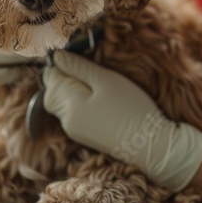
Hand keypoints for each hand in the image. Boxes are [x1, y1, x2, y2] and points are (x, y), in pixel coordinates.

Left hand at [42, 50, 201, 190]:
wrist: (151, 146)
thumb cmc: (132, 108)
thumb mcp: (107, 80)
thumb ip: (80, 67)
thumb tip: (57, 57)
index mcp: (70, 105)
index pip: (50, 79)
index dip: (59, 64)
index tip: (76, 56)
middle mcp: (67, 121)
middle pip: (52, 93)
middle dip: (62, 78)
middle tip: (83, 67)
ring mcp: (75, 131)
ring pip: (61, 104)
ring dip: (70, 89)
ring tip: (93, 82)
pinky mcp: (86, 136)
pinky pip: (72, 113)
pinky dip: (78, 101)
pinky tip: (97, 97)